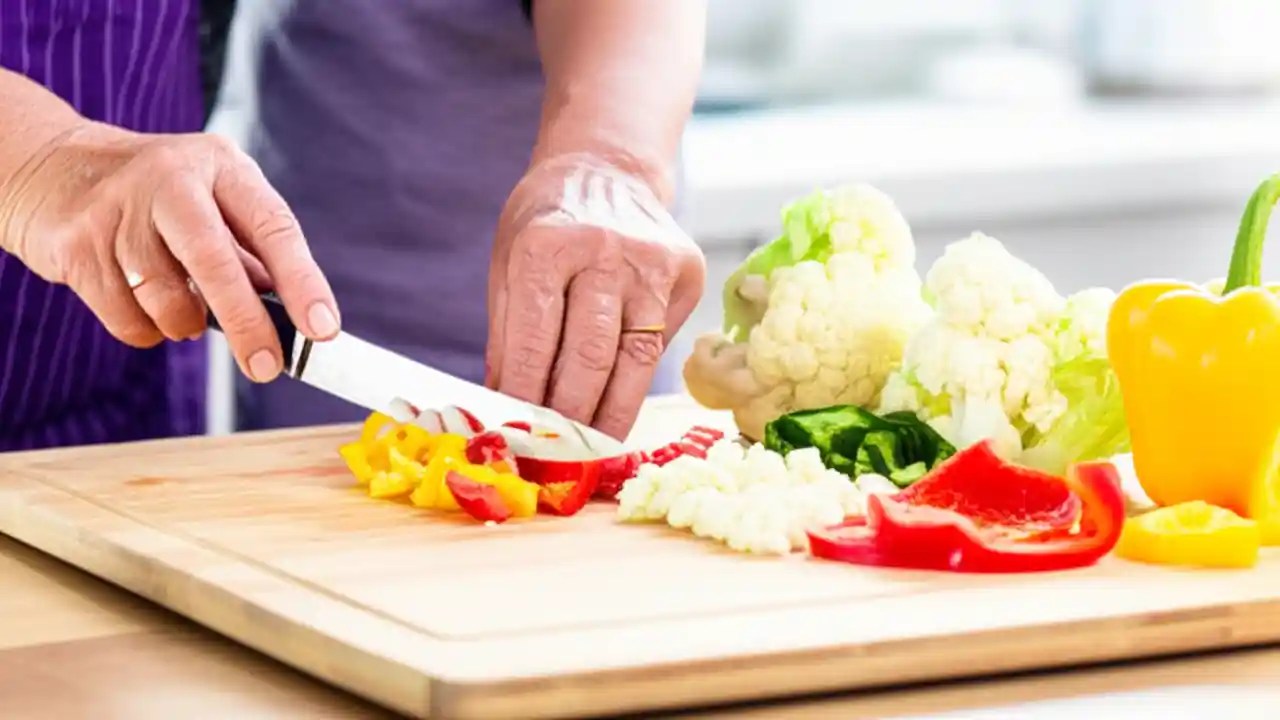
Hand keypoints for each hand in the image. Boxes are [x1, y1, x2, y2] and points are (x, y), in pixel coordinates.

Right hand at [0, 121, 338, 382]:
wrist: (48, 166)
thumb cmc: (156, 198)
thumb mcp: (212, 202)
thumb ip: (250, 255)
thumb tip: (295, 321)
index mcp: (219, 164)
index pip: (272, 227)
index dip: (303, 282)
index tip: (323, 329)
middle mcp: (169, 177)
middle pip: (214, 262)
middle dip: (247, 324)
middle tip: (267, 366)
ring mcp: (116, 209)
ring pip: (166, 299)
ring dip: (185, 326)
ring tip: (184, 313)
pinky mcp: (75, 244)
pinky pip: (126, 317)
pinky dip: (146, 330)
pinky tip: (143, 305)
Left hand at [486, 153, 705, 439]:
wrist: (607, 171)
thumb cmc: (546, 226)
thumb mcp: (506, 266)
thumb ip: (508, 338)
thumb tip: (506, 411)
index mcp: (546, 246)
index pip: (536, 345)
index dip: (526, 402)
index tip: (518, 442)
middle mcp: (604, 251)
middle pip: (590, 359)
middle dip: (571, 419)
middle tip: (556, 458)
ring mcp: (652, 263)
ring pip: (636, 362)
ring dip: (611, 416)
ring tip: (591, 449)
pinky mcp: (686, 274)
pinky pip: (660, 346)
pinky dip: (635, 384)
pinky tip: (616, 409)